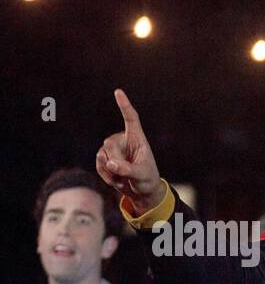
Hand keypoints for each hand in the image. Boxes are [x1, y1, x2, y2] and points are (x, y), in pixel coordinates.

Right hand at [96, 89, 164, 214]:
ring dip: (112, 172)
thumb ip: (128, 170)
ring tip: (125, 178)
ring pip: (102, 156)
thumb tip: (111, 164)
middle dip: (116, 162)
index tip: (118, 92)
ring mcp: (112, 148)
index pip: (131, 119)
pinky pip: (99, 165)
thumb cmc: (147, 179)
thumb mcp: (142, 176)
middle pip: (109, 145)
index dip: (124, 105)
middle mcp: (123, 139)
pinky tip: (118, 181)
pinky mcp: (104, 157)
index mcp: (137, 138)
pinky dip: (107, 176)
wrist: (141, 191)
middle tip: (126, 174)